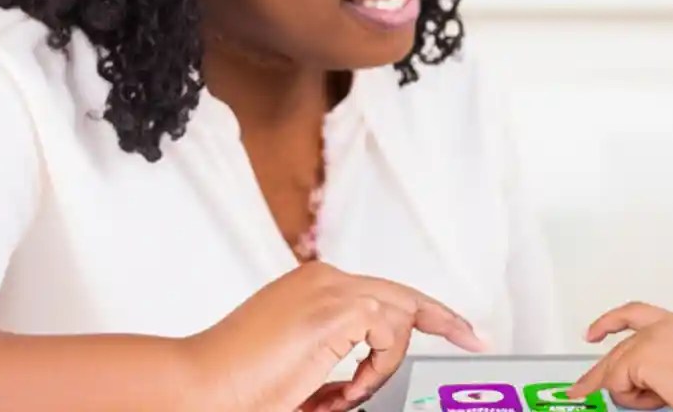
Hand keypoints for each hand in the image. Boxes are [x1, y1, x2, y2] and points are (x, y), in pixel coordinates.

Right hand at [184, 261, 485, 411]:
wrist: (196, 389)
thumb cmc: (236, 390)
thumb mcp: (300, 380)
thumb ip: (336, 377)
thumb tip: (361, 390)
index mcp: (312, 289)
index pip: (380, 295)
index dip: (422, 313)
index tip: (456, 328)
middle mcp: (324, 278)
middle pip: (403, 295)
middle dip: (445, 320)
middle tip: (477, 340)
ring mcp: (331, 289)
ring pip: (398, 317)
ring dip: (383, 365)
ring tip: (346, 394)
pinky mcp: (338, 307)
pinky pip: (389, 335)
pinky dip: (376, 368)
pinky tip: (346, 389)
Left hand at [570, 315, 672, 411]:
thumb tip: (663, 385)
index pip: (638, 314)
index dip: (610, 321)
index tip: (594, 332)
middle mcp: (663, 326)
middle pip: (617, 347)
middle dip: (595, 374)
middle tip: (578, 390)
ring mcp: (648, 338)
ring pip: (616, 370)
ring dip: (631, 394)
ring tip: (662, 400)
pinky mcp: (638, 355)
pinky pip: (618, 386)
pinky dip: (635, 400)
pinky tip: (660, 398)